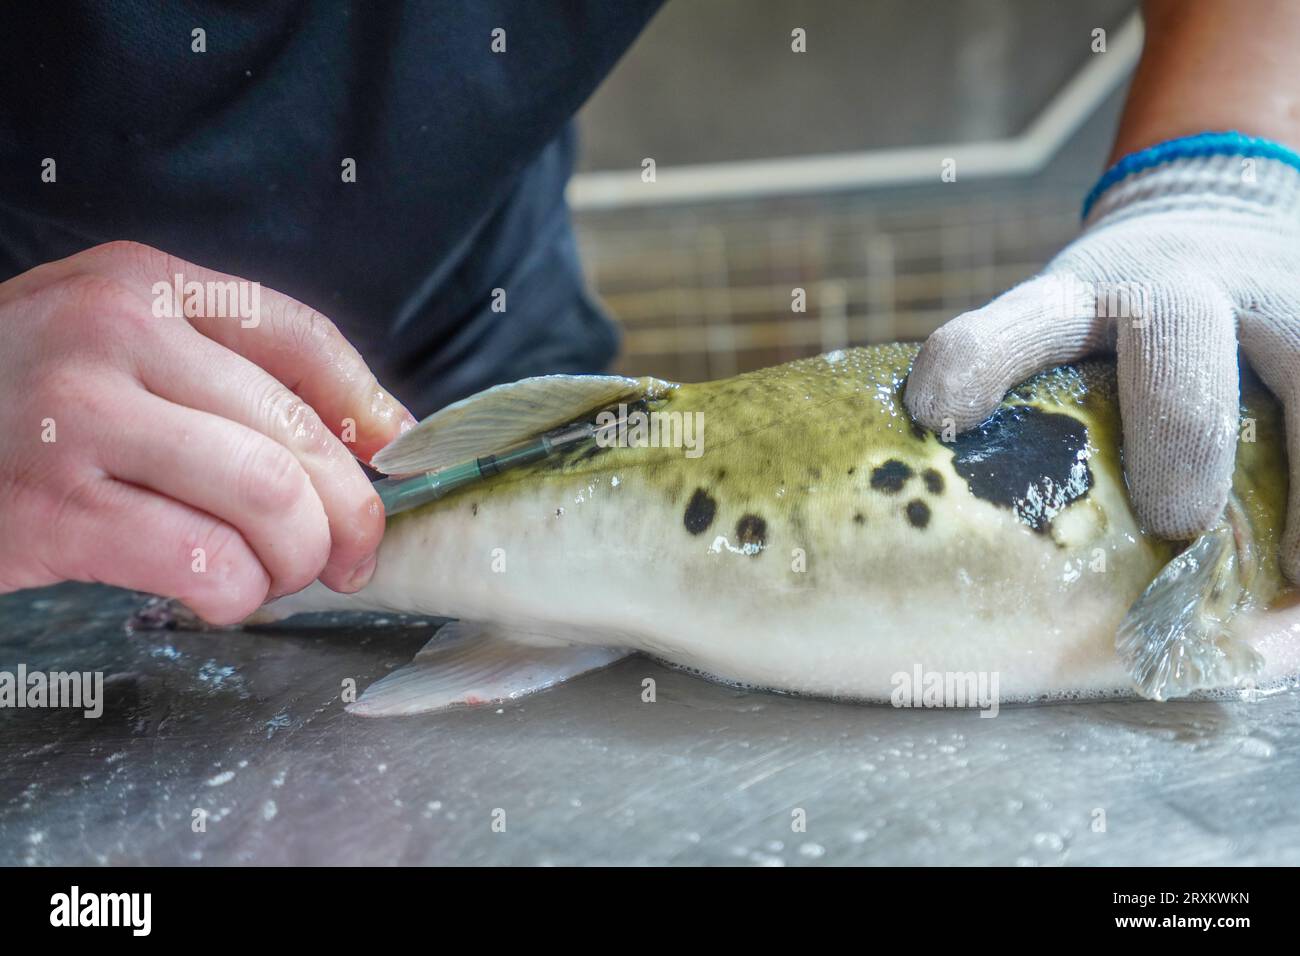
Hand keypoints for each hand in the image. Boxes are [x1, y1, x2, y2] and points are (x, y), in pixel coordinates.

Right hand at [0, 241, 414, 622]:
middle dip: (348, 515)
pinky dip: (236, 595)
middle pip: (295, 435)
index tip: (396, 458)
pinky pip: (201, 564)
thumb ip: (226, 374)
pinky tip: (217, 593)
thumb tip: (376, 433)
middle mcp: (113, 333)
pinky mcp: (50, 510)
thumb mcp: (116, 348)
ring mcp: (77, 418)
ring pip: (264, 498)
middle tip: (350, 555)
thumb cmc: (19, 404)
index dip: (370, 408)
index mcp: (143, 283)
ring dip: (293, 559)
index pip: (300, 337)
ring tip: (274, 573)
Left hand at [904, 153, 1299, 576]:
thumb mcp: (1065, 327)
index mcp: (1079, 298)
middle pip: (1176, 339)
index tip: (940, 414)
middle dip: (1178, 429)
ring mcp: (1269, 292)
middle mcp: (1174, 285)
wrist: (1215, 208)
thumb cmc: (1119, 319)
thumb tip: (975, 529)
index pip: (1025, 320)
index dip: (982, 358)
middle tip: (1176, 519)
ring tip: (1294, 571)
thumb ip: (1027, 400)